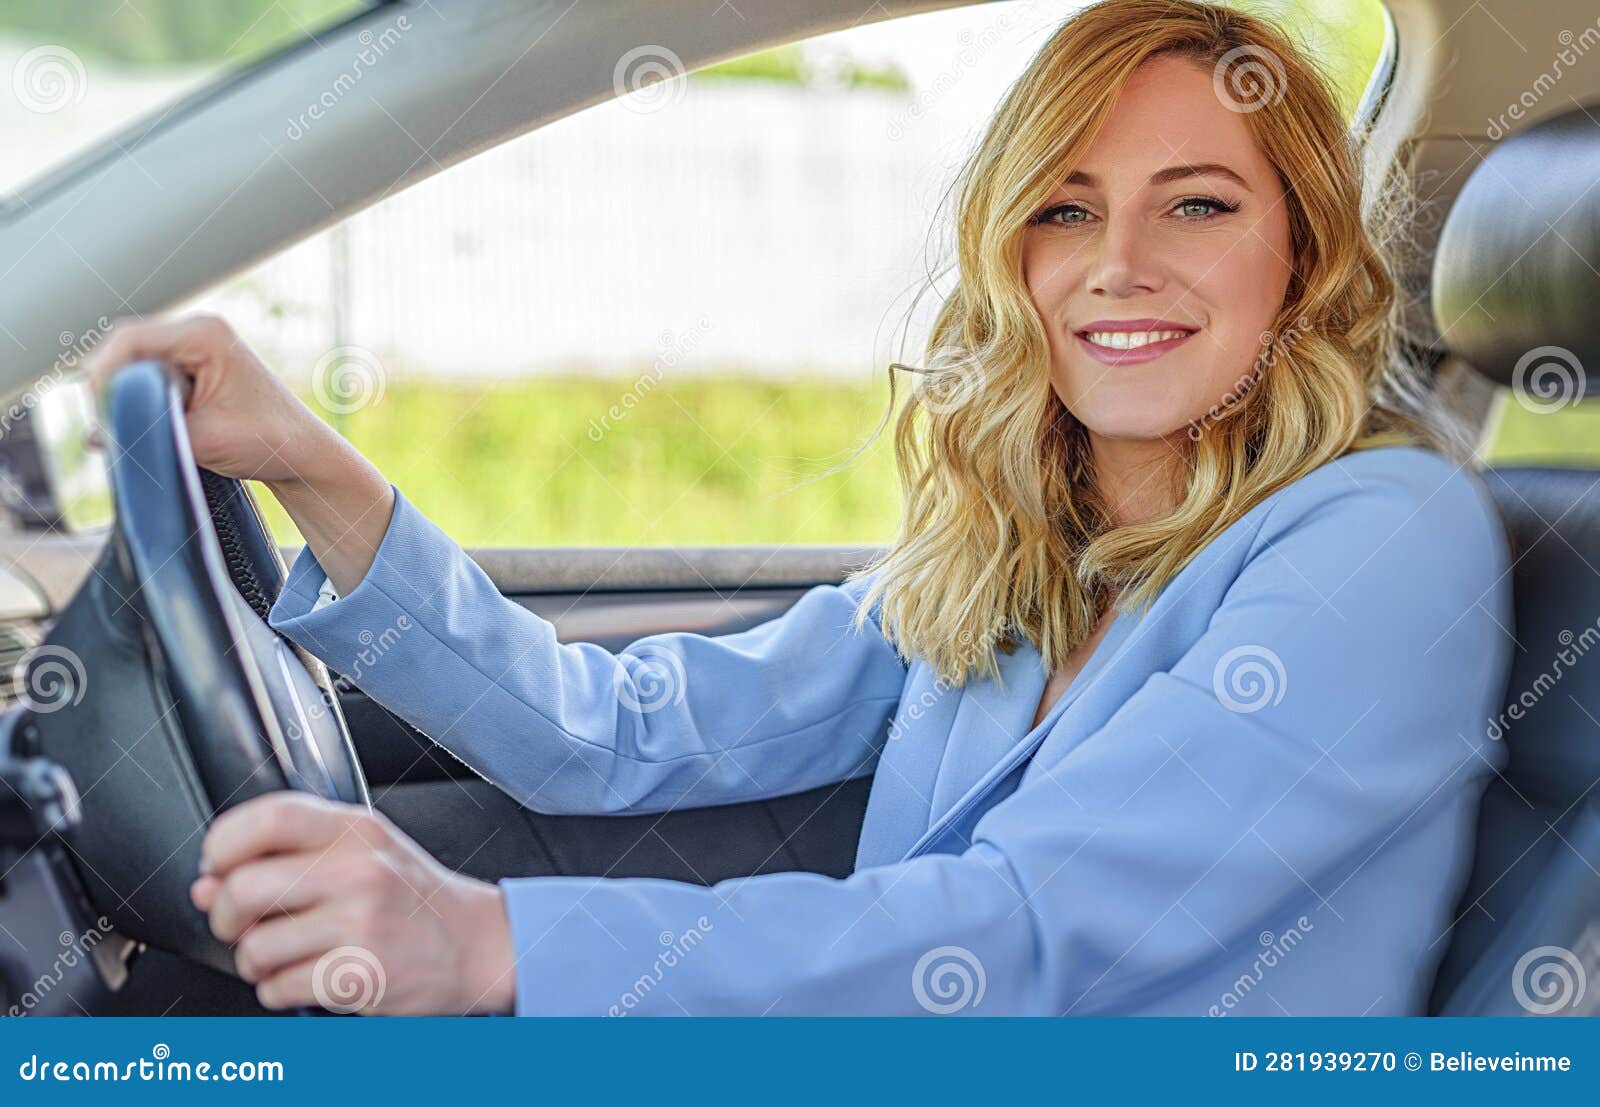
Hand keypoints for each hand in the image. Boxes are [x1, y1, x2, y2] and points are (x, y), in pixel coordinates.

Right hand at [83, 313, 394, 593]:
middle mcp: (199, 330)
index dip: (103, 374)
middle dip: (111, 386)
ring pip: (134, 362)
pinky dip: (140, 397)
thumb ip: (150, 433)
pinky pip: (149, 373)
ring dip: (126, 393)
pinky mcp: (194, 365)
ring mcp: (196, 345)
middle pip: (126, 347)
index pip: (129, 340)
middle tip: (106, 426)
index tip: (100, 412)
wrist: (303, 451)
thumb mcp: (203, 440)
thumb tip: (98, 436)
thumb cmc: (270, 441)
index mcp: (206, 335)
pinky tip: (141, 423)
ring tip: (125, 427)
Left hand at [190, 792, 515, 1015]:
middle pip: (244, 887)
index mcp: (357, 829)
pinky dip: (276, 990)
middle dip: (224, 916)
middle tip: (239, 924)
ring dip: (252, 961)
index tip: (216, 865)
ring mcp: (361, 923)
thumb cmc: (414, 899)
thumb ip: (288, 858)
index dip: (223, 843)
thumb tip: (206, 883)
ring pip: (254, 947)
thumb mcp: (363, 854)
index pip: (268, 818)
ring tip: (281, 956)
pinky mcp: (361, 974)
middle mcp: (360, 870)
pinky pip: (278, 988)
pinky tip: (302, 978)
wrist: (479, 943)